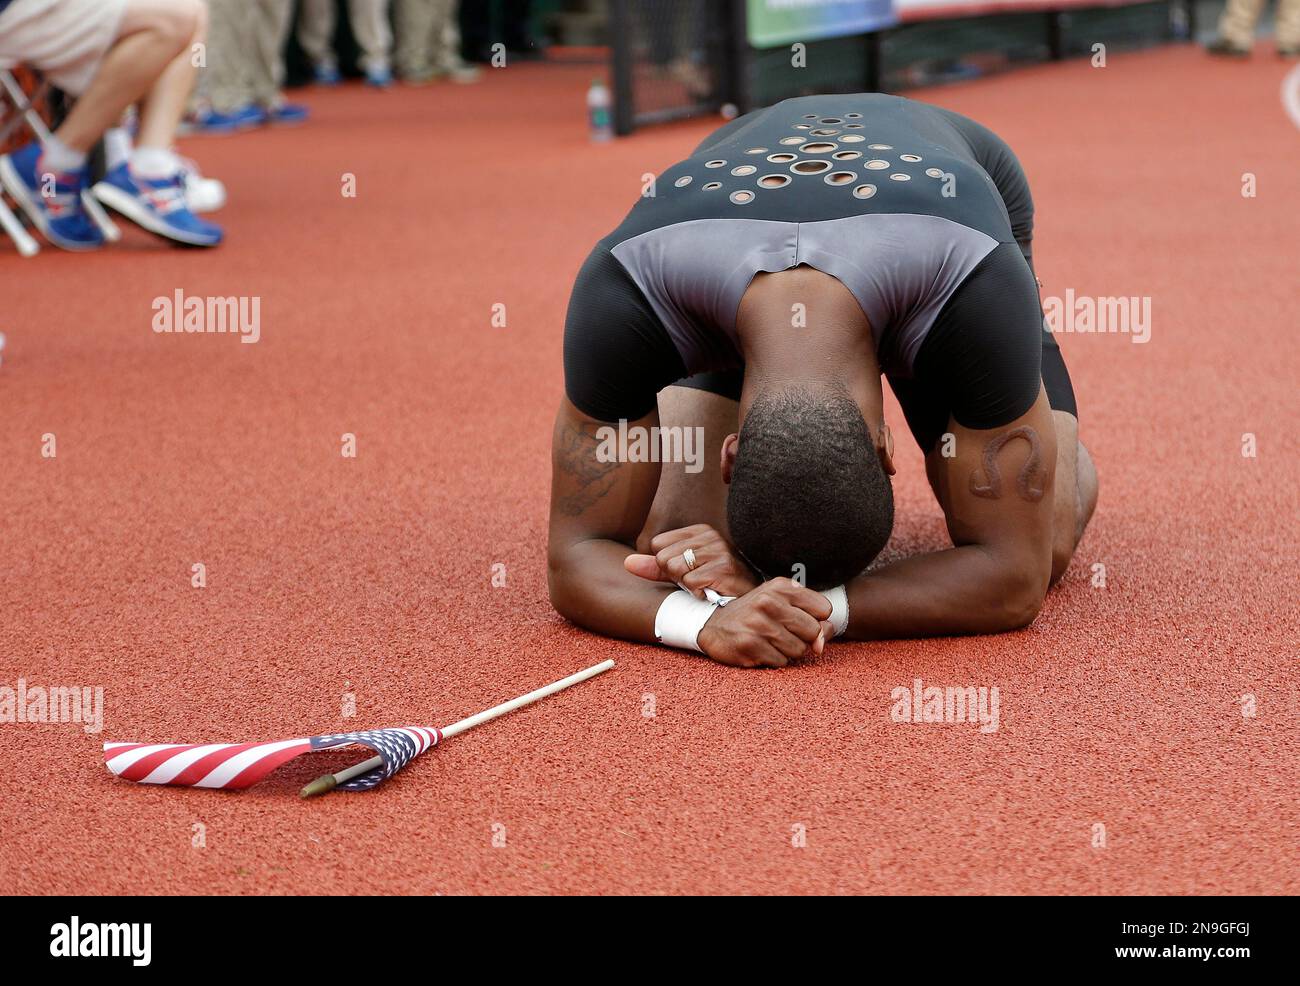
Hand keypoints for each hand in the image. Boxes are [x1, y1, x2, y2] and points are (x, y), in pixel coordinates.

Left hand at [624, 524, 759, 598]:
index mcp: (700, 531)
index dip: (668, 565)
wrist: (748, 602)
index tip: (690, 572)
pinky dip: (698, 594)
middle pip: (664, 557)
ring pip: (675, 569)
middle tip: (699, 581)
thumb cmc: (713, 586)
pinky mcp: (723, 568)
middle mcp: (710, 536)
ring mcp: (718, 550)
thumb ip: (655, 566)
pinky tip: (712, 593)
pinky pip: (690, 583)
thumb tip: (627, 563)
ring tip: (706, 586)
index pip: (657, 544)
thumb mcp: (682, 572)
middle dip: (677, 576)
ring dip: (688, 586)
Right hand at [696, 578, 833, 667]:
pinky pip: (781, 661)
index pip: (824, 609)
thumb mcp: (782, 605)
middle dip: (803, 638)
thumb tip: (821, 645)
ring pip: (799, 649)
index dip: (817, 620)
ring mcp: (758, 623)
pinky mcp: (749, 644)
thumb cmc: (755, 615)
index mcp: (780, 587)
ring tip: (770, 640)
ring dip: (787, 650)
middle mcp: (769, 602)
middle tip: (783, 633)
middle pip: (813, 631)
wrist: (713, 625)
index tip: (800, 620)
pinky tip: (760, 648)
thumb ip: (811, 620)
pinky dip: (774, 659)